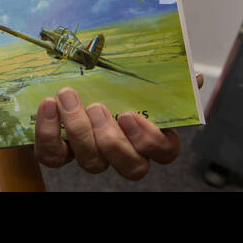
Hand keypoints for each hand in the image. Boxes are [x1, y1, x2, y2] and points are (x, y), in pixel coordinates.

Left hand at [35, 73, 203, 180]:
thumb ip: (166, 75)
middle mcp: (122, 151)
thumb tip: (195, 75)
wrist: (61, 84)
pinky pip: (53, 156)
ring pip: (93, 163)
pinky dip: (47, 133)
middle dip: (113, 141)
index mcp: (147, 134)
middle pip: (131, 167)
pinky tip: (48, 105)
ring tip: (68, 97)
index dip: (150, 140)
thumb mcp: (136, 74)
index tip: (129, 115)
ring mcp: (91, 155)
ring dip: (78, 129)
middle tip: (97, 108)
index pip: (164, 152)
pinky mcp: (59, 152)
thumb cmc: (109, 82)